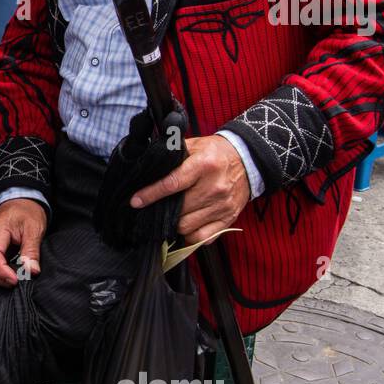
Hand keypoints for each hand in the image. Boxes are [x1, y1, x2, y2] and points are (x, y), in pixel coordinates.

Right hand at [0, 198, 46, 286]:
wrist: (20, 201)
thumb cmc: (27, 211)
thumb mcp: (34, 228)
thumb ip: (31, 250)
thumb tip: (32, 271)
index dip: (3, 272)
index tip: (16, 280)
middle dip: (2, 279)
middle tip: (20, 281)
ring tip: (16, 278)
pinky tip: (10, 275)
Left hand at [130, 135, 250, 244]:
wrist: (248, 160)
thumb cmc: (215, 153)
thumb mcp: (194, 145)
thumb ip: (172, 156)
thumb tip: (146, 168)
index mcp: (204, 165)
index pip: (172, 184)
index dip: (151, 194)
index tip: (135, 201)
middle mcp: (214, 187)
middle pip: (179, 210)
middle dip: (161, 211)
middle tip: (152, 209)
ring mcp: (222, 205)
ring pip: (187, 227)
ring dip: (173, 224)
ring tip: (168, 217)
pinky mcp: (228, 218)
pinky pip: (203, 238)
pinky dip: (190, 236)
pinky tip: (185, 226)